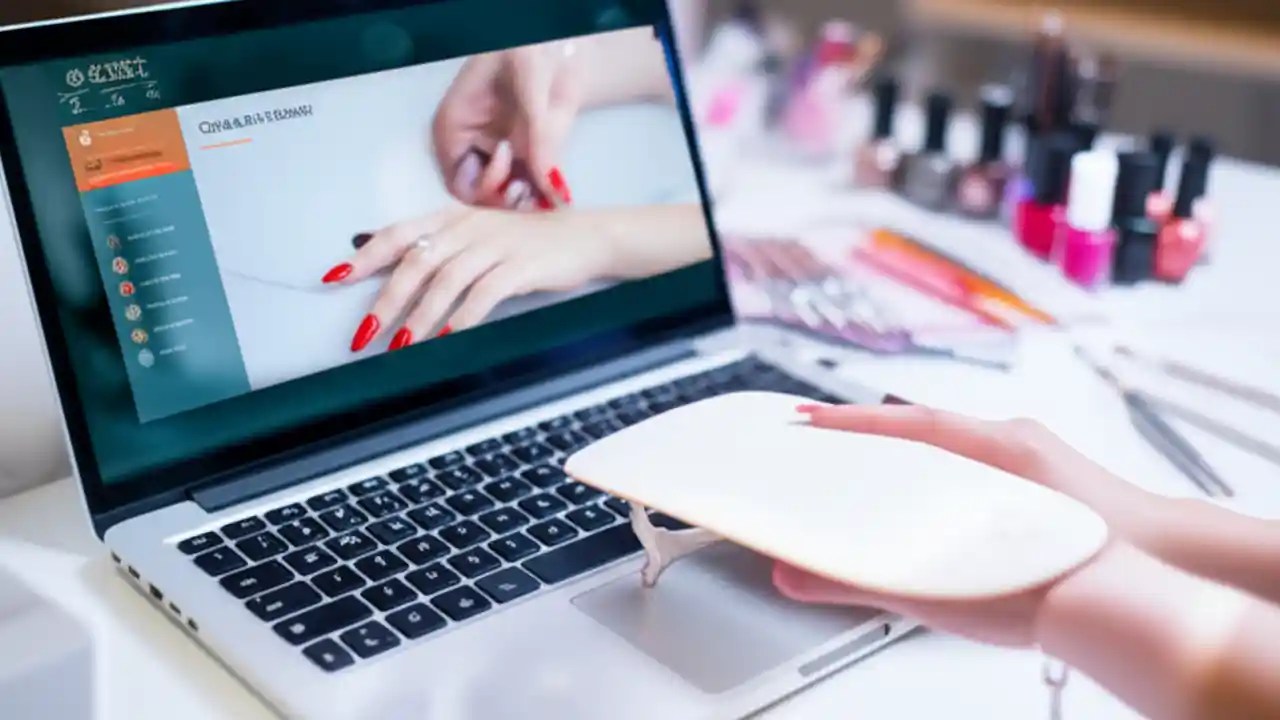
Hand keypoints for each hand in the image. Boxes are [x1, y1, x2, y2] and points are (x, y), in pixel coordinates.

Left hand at [324, 207, 613, 351]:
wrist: (583, 238)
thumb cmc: (527, 243)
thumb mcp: (479, 238)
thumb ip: (441, 252)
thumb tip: (397, 277)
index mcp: (451, 219)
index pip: (398, 234)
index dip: (365, 257)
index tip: (334, 278)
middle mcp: (468, 227)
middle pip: (416, 263)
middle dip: (387, 301)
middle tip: (366, 333)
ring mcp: (495, 245)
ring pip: (446, 282)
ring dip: (420, 318)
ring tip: (402, 346)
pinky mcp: (520, 267)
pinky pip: (484, 294)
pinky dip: (463, 318)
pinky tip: (449, 338)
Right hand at [433, 42, 580, 207]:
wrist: (560, 44)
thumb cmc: (528, 48)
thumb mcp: (530, 80)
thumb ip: (537, 131)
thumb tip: (546, 182)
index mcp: (456, 128)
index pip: (458, 181)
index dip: (482, 185)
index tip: (508, 156)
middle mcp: (476, 149)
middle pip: (480, 198)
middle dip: (503, 201)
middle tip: (530, 193)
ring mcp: (502, 157)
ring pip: (506, 200)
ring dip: (524, 206)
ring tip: (545, 196)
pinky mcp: (528, 160)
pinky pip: (531, 191)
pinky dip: (544, 198)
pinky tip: (557, 196)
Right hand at [772, 403, 1145, 646]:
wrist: (1160, 555)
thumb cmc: (1098, 548)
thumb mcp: (998, 554)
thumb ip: (918, 558)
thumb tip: (840, 568)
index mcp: (1002, 445)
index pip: (912, 423)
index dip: (856, 422)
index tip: (809, 419)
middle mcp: (1009, 439)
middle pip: (919, 428)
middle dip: (865, 430)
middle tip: (815, 434)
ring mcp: (1020, 454)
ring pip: (942, 446)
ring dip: (897, 451)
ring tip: (852, 464)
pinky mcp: (1028, 474)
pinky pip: (963, 463)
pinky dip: (930, 472)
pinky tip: (917, 497)